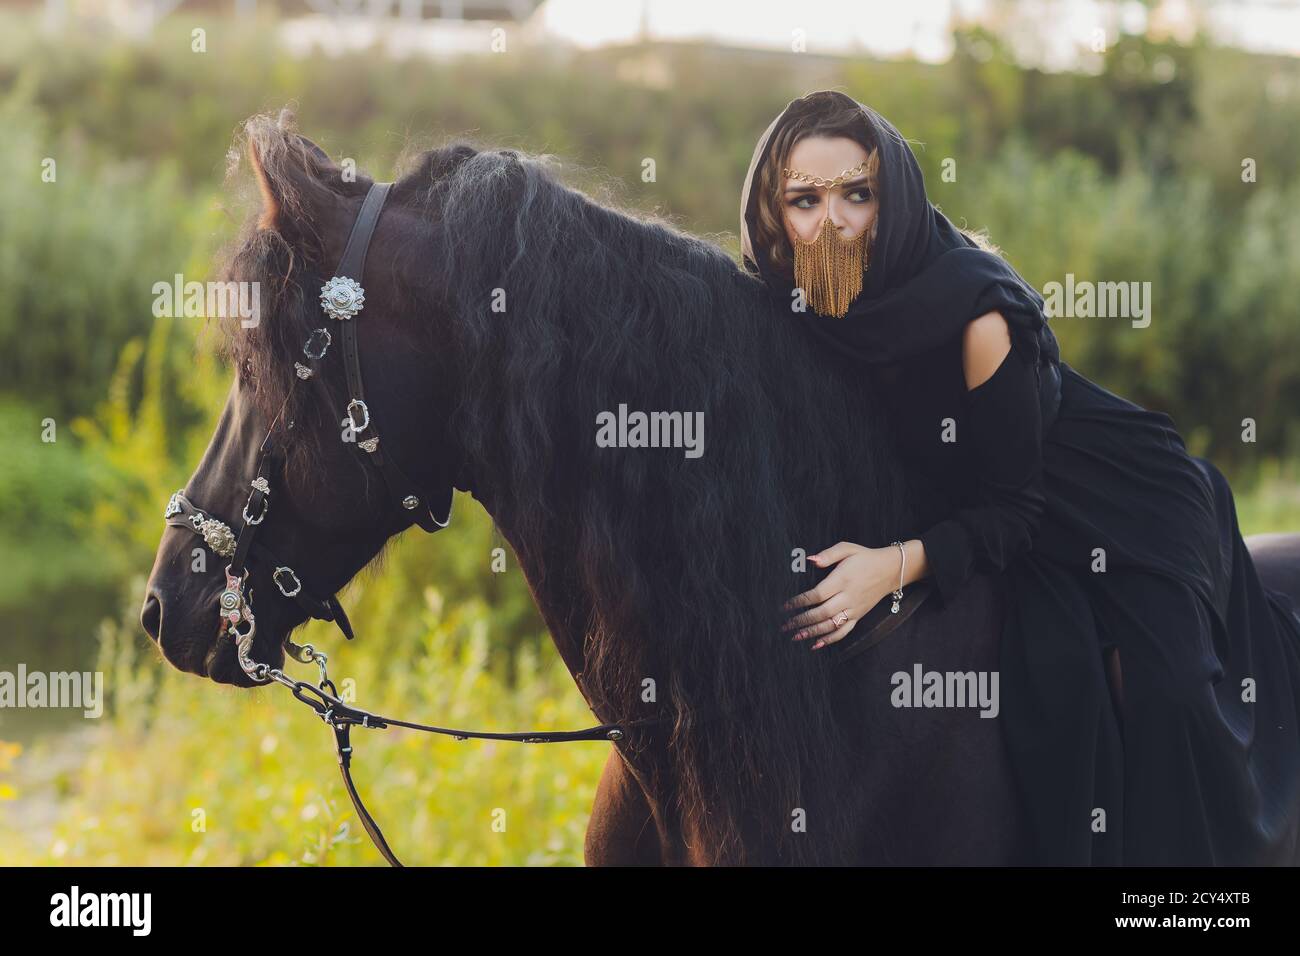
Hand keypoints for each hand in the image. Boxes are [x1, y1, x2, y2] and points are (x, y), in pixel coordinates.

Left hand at [781, 541, 902, 649]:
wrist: (891, 570)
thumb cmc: (865, 557)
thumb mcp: (847, 549)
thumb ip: (828, 555)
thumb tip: (811, 560)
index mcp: (842, 580)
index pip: (817, 595)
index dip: (799, 602)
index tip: (785, 607)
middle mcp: (848, 596)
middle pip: (822, 613)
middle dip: (801, 621)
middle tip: (785, 626)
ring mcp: (854, 608)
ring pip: (832, 625)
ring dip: (812, 632)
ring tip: (796, 636)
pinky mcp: (859, 616)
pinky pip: (844, 631)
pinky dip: (830, 639)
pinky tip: (816, 644)